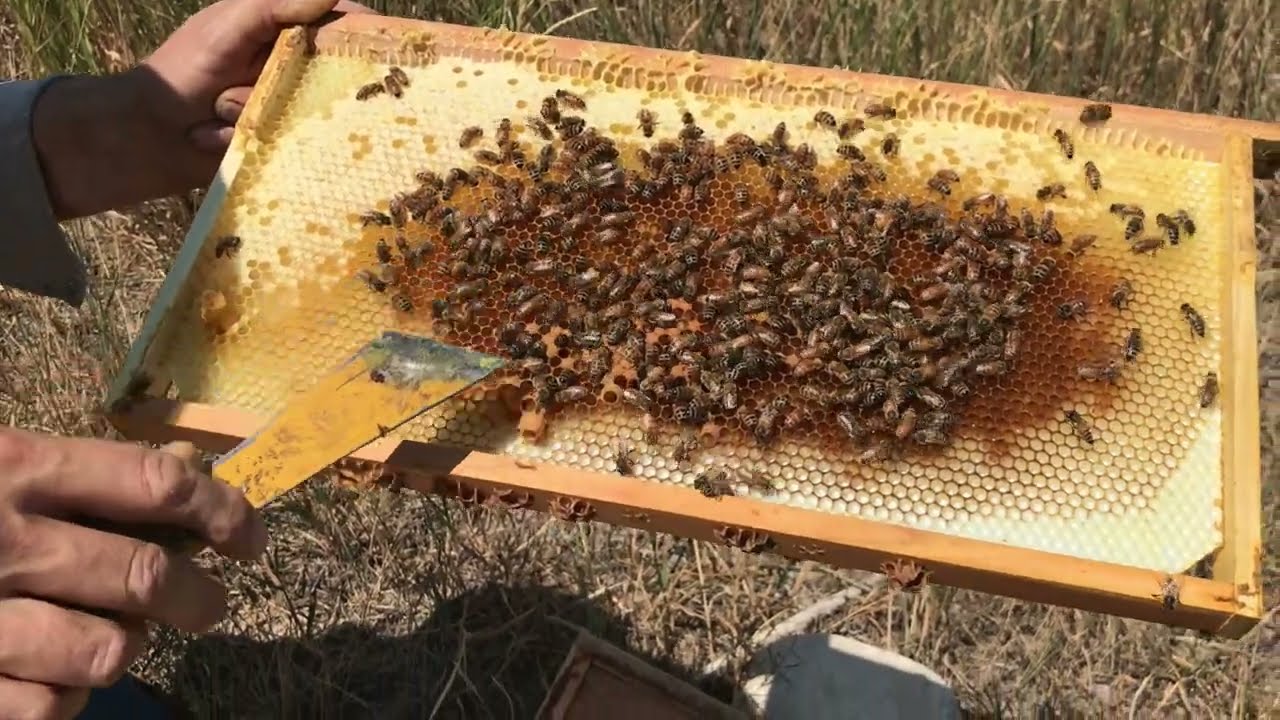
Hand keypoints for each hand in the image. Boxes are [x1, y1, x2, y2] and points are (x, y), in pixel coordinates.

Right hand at [0, 429, 265, 719]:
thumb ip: (71, 474)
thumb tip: (183, 479)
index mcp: (13, 465)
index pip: (156, 484)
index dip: (223, 512)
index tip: (248, 539)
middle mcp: (1, 540)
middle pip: (146, 576)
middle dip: (198, 599)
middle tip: (211, 608)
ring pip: (106, 652)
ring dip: (126, 649)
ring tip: (118, 640)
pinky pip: (50, 706)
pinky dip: (63, 697)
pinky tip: (48, 675)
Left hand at [33, 0, 371, 219]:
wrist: (146, 134)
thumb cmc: (182, 70)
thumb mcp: (227, 27)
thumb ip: (275, 6)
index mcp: (281, 29)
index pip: (336, 21)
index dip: (365, 30)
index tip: (387, 44)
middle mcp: (290, 67)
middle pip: (336, 72)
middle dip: (318, 85)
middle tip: (284, 90)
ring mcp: (286, 106)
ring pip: (313, 114)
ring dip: (263, 113)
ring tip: (220, 110)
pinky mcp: (278, 141)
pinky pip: (291, 145)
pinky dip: (251, 139)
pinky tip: (214, 134)